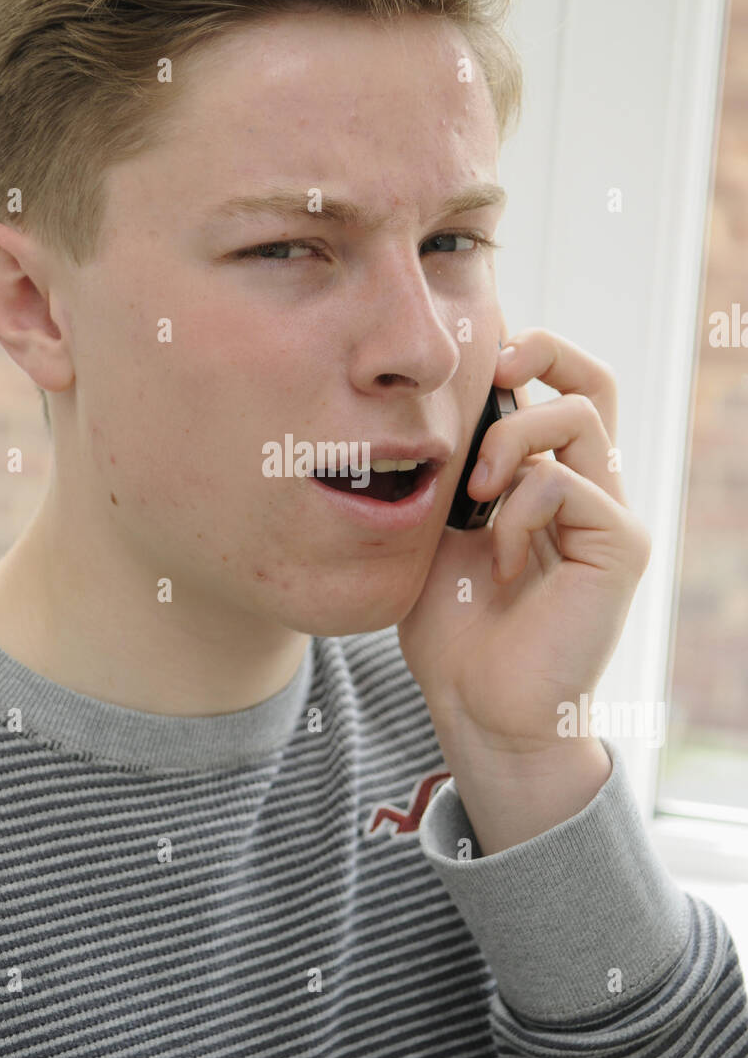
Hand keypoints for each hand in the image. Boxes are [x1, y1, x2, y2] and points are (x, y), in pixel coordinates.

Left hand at [397, 328, 650, 754]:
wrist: (478, 706)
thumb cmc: (454, 627)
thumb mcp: (438, 530)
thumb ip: (454, 471)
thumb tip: (441, 404)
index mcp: (547, 481)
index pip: (556, 389)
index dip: (523, 354)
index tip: (472, 363)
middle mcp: (587, 490)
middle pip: (592, 381)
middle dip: (542, 351)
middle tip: (495, 371)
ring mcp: (609, 517)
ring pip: (580, 417)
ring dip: (512, 442)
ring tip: (476, 495)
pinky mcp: (619, 547)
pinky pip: (567, 486)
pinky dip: (518, 512)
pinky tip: (499, 562)